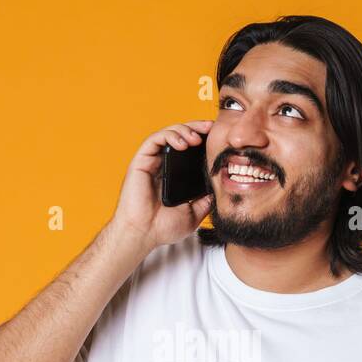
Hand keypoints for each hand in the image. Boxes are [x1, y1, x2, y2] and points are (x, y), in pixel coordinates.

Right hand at [108, 119, 215, 253]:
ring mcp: (152, 162)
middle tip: (210, 127)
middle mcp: (163, 165)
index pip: (190, 150)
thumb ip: (206, 200)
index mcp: (174, 175)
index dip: (203, 139)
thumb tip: (220, 188)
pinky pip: (155, 139)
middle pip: (180, 136)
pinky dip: (170, 136)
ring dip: (184, 130)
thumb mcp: (194, 213)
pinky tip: (183, 143)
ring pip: (168, 133)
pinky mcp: (141, 161)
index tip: (217, 136)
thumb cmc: (162, 227)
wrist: (143, 234)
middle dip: (196, 128)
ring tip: (196, 138)